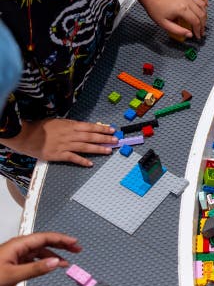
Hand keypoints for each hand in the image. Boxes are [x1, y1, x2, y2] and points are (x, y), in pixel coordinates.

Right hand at [0, 119, 116, 166]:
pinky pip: (72, 158)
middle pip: (90, 137)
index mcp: (70, 125)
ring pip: (85, 147)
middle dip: (104, 138)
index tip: (112, 130)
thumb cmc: (41, 127)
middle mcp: (69, 135)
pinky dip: (82, 161)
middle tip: (115, 140)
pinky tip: (90, 164)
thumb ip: (71, 125)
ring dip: (98, 149)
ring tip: (108, 151)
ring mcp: (64, 145)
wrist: (25, 135)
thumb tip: (86, 127)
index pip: (89, 126)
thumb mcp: (58, 122)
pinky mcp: (58, 155)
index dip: (102, 128)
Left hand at [0, 233, 81, 285]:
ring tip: (66, 262)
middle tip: (77, 248)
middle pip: (44, 241)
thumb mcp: (12, 275)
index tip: (75, 242)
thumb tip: (54, 262)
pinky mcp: (13, 263)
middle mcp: (18, 247)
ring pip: (39, 250)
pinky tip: (50, 266)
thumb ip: (35, 269)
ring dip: (54, 254)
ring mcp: (15, 254)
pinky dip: (44, 261)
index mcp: (18, 245)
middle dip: (61, 244)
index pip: (44, 237)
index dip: (61, 238)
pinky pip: (33, 258)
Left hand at [132, 0, 207, 39]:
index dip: (198, 30)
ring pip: (203, 5)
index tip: (198, 35)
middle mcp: (187, 0)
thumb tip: (189, 35)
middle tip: (201, 30)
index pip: (196, 22)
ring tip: (202, 21)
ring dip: (205, 14)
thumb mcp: (164, 23)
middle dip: (203, 24)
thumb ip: (178, 30)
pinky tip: (206, 4)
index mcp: (182, 9)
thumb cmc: (155, 7)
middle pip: (201, 14)